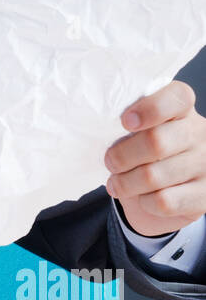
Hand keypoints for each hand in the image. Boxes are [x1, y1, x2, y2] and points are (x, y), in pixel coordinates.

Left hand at [104, 80, 205, 235]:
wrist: (167, 196)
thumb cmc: (146, 156)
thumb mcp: (140, 134)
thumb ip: (131, 126)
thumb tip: (103, 128)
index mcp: (184, 111)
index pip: (178, 97)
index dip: (150, 108)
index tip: (125, 122)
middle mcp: (201, 135)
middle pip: (156, 142)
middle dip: (122, 156)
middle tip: (110, 162)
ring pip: (154, 176)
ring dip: (126, 183)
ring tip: (117, 184)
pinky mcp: (205, 197)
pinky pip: (164, 202)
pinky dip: (145, 203)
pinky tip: (143, 199)